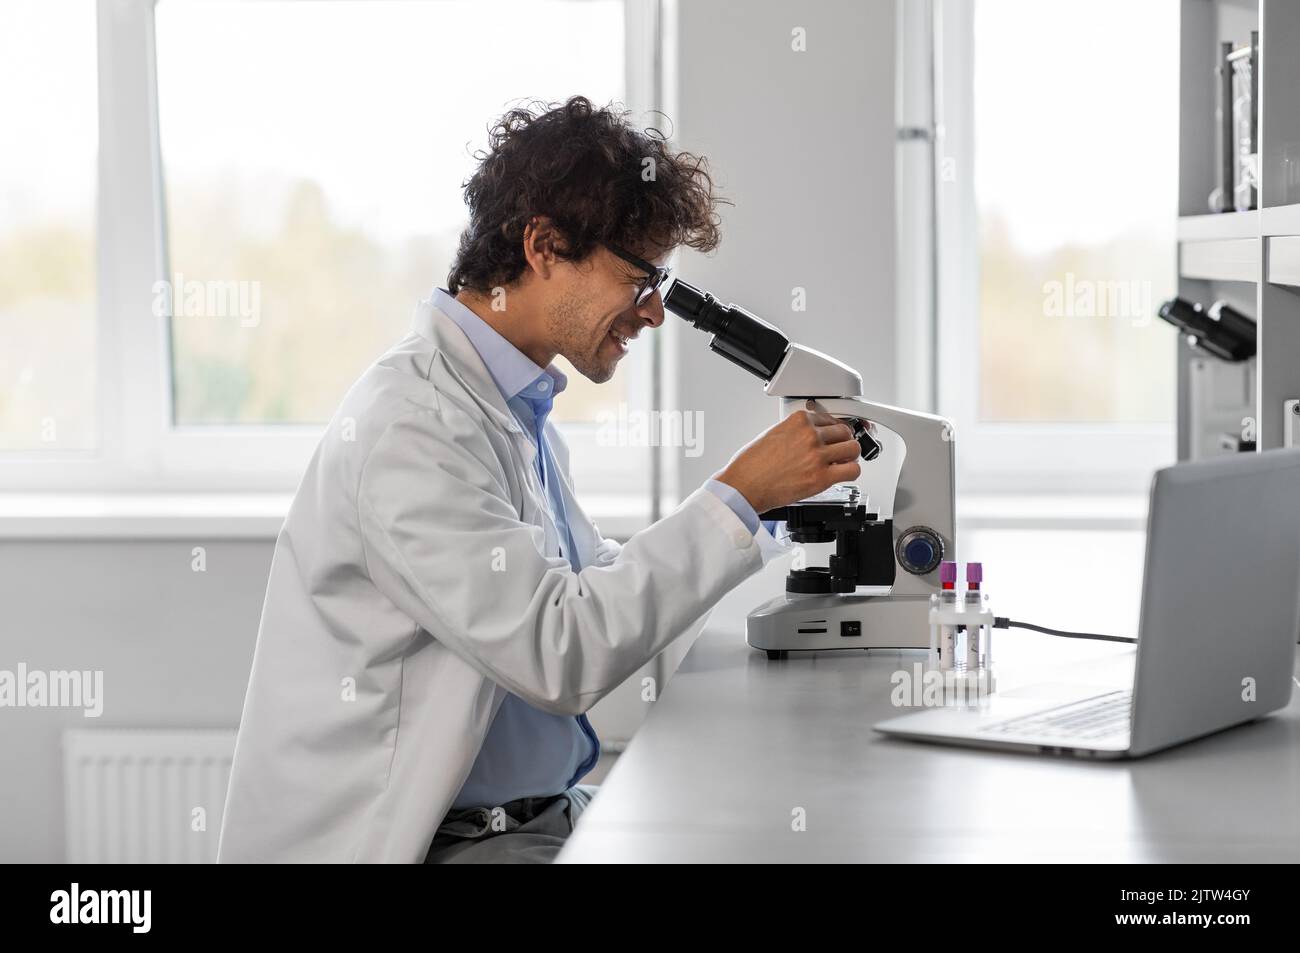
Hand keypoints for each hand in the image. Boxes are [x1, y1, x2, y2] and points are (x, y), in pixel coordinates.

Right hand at [714, 402, 861, 514]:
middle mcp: (810, 435)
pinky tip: (842, 474)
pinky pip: (852, 470)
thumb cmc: (751, 465)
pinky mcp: (821, 477)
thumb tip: (809, 438)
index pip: (829, 419)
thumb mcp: (772, 434)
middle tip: (839, 449)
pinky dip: (850, 472)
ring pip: (852, 448)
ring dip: (849, 456)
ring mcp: (817, 455)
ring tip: (842, 462)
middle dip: (843, 441)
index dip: (832, 430)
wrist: (744, 485)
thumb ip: (794, 432)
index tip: (832, 436)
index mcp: (798, 421)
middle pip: (844, 431)